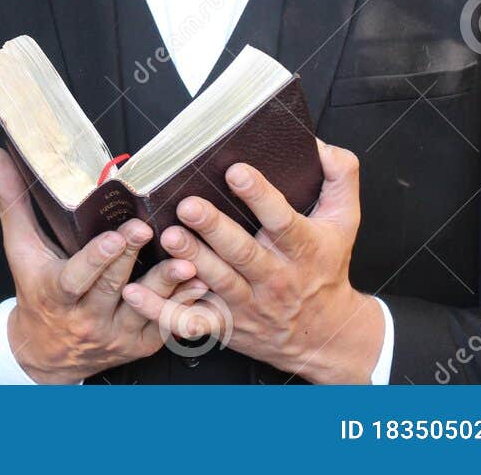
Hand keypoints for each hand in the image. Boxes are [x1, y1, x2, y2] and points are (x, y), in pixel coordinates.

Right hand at [0, 146, 207, 383]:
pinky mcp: (141, 346)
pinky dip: (186, 304)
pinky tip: (203, 284)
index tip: (115, 235)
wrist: (46, 354)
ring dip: (169, 285)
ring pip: (146, 309)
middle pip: (114, 287)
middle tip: (152, 231)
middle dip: (133, 259)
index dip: (98, 258)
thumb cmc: (36, 291)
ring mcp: (117, 334)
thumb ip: (12, 201)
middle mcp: (87, 318)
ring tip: (190, 261)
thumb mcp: (21, 249)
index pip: (78, 277)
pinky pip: (166, 325)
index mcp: (58, 294)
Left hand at [119, 138, 384, 382]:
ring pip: (215, 281)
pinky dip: (162, 310)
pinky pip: (191, 320)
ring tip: (168, 237)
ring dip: (189, 259)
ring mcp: (248, 303)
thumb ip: (340, 177)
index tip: (237, 171)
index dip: (260, 195)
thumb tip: (319, 145)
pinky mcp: (225, 323)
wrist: (325, 335)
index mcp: (302, 248)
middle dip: (214, 228)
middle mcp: (275, 277)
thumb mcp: (345, 220)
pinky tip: (135, 291)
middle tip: (188, 206)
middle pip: (242, 252)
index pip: (281, 220)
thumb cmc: (327, 267)